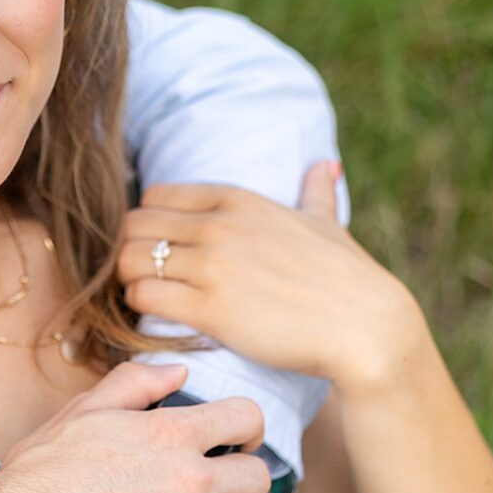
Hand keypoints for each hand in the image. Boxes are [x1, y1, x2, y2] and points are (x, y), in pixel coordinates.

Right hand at [0, 361, 267, 492]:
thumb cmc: (40, 478)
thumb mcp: (80, 414)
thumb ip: (134, 384)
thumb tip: (179, 373)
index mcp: (168, 433)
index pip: (248, 418)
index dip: (246, 430)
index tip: (236, 444)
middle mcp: (186, 479)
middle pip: (257, 477)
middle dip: (241, 481)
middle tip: (218, 492)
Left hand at [118, 160, 427, 393]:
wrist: (366, 327)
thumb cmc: (347, 278)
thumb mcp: (326, 223)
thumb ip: (315, 192)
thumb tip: (326, 164)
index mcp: (237, 200)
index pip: (155, 197)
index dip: (146, 224)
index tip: (156, 249)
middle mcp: (218, 226)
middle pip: (132, 226)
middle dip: (128, 252)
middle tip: (141, 277)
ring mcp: (213, 266)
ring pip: (130, 260)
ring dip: (127, 280)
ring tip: (145, 298)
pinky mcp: (210, 309)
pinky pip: (144, 297)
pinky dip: (137, 308)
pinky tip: (155, 318)